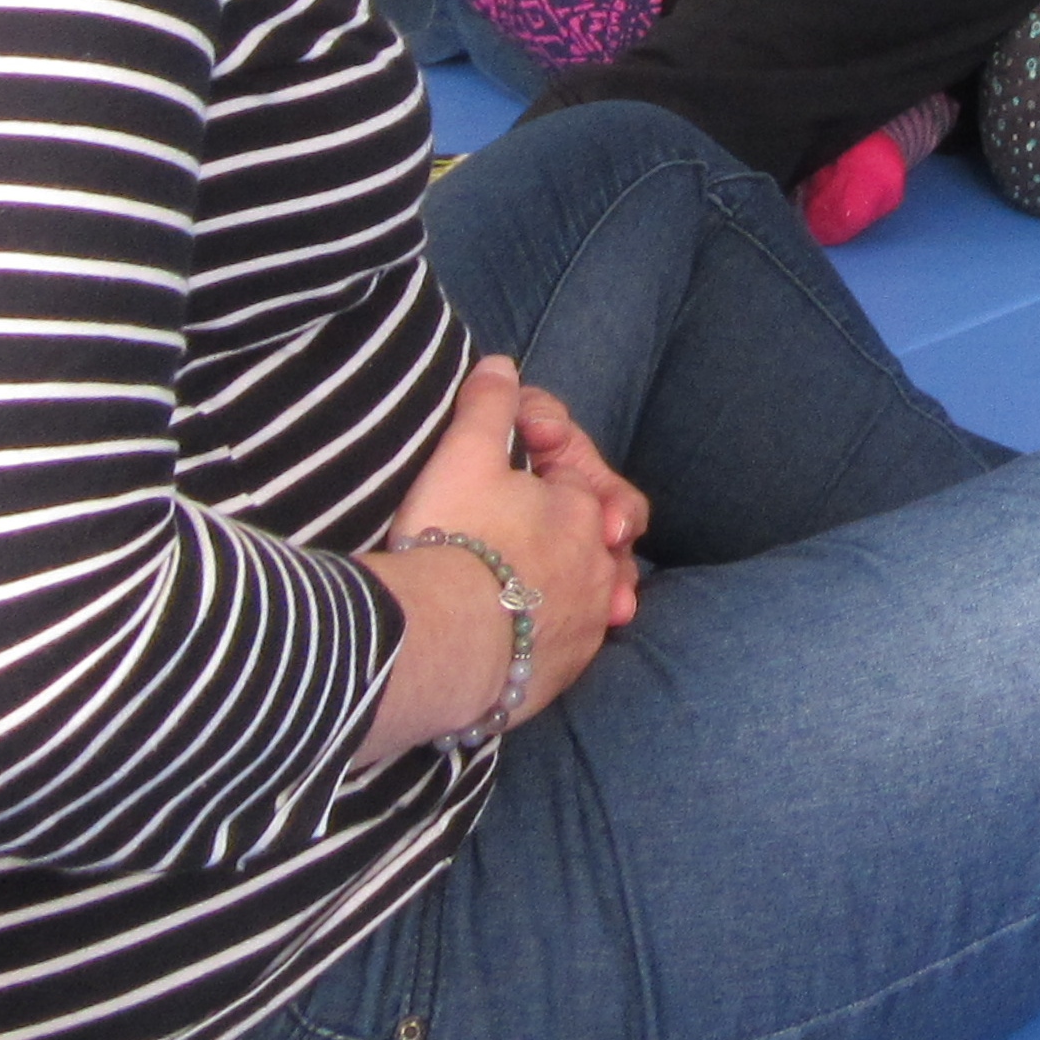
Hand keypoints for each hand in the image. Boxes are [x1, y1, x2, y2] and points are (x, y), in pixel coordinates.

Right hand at [355, 356, 646, 763]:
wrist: (441, 642)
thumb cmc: (455, 540)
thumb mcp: (465, 454)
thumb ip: (488, 405)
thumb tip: (500, 365)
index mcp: (582, 508)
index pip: (574, 480)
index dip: (545, 470)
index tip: (515, 472)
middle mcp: (597, 567)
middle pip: (592, 541)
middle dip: (572, 532)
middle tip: (533, 535)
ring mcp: (585, 625)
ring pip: (590, 597)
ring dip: (572, 589)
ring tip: (536, 592)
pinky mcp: (561, 674)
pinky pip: (566, 648)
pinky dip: (551, 637)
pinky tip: (520, 638)